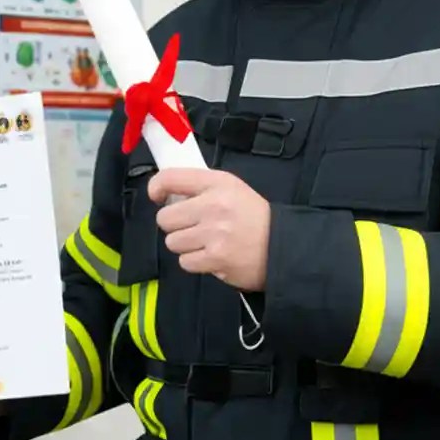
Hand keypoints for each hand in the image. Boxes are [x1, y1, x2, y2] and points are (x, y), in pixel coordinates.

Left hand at [147, 168, 270, 290]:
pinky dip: (195, 262)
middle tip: (192, 227)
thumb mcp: (232, 189)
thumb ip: (201, 188)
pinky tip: (211, 256)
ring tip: (205, 243)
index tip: (158, 197)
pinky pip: (185, 262)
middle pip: (165, 218)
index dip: (156, 188)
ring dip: (185, 245)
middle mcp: (213, 205)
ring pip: (172, 242)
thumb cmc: (254, 217)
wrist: (283, 246)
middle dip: (175, 225)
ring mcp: (214, 234)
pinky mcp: (215, 259)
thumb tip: (167, 195)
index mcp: (217, 183)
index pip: (171, 178)